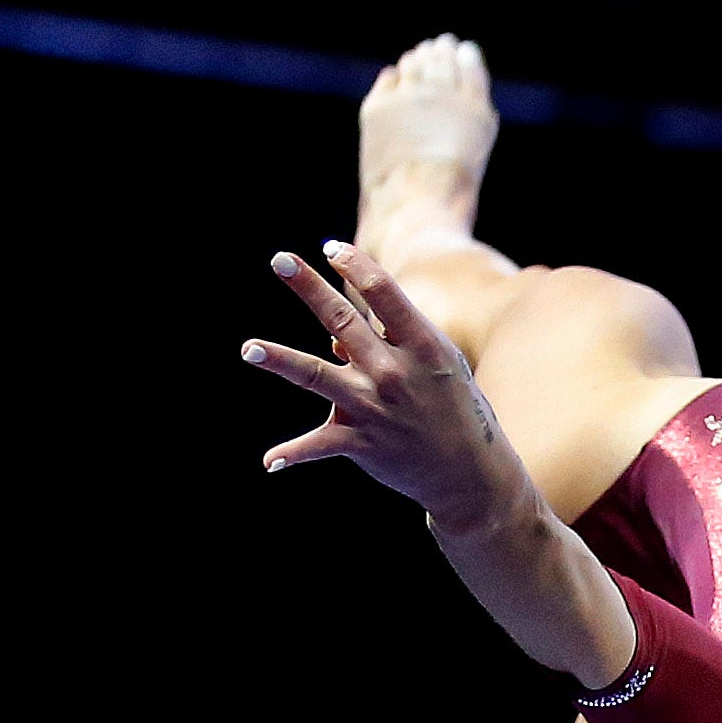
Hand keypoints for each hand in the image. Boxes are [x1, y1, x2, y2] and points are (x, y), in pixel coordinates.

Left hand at [242, 244, 512, 525]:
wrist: (471, 474)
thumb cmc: (453, 407)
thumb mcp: (439, 365)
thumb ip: (391, 343)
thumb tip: (334, 336)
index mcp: (421, 346)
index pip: (382, 292)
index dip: (354, 264)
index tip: (331, 248)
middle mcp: (393, 372)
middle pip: (341, 320)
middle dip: (309, 287)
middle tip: (278, 259)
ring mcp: (375, 407)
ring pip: (316, 376)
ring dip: (281, 361)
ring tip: (249, 349)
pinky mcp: (362, 442)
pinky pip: (321, 445)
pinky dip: (295, 454)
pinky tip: (271, 462)